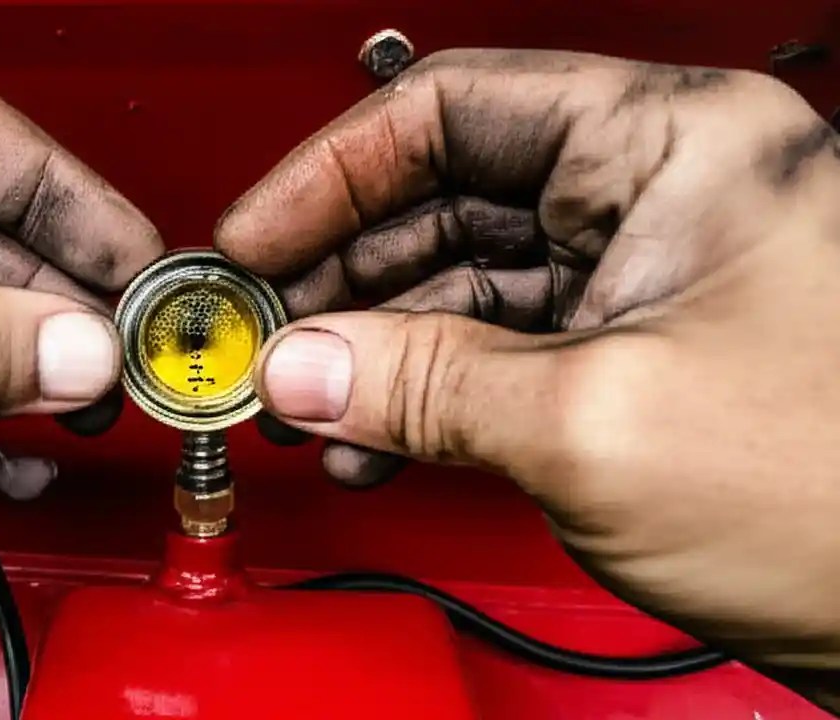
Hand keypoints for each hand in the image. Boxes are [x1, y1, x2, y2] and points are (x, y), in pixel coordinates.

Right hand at [216, 49, 839, 708]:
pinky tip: (372, 434)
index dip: (329, 173)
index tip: (251, 237)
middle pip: (448, 194)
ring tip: (304, 399)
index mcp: (676, 144)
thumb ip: (424, 383)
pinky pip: (503, 345)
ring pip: (468, 277)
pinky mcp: (641, 350)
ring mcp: (651, 273)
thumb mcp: (594, 424)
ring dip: (375, 340)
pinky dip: (429, 388)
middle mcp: (661, 191)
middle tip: (258, 335)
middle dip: (342, 271)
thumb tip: (301, 362)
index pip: (454, 109)